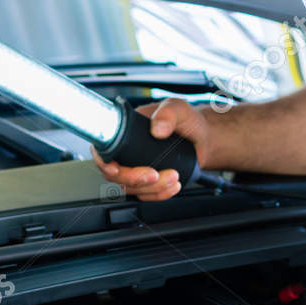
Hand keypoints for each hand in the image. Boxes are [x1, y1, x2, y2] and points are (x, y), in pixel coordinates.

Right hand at [92, 99, 209, 201]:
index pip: (103, 149)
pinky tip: (172, 186)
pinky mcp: (147, 181)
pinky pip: (145, 195)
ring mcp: (135, 167)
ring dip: (151, 188)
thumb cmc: (186, 120)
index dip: (104, 161)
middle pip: (114, 174)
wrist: (202, 138)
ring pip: (130, 188)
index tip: (116, 169)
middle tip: (154, 174)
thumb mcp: (179, 109)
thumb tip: (157, 128)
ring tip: (173, 177)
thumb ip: (168, 113)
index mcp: (125, 130)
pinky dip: (159, 194)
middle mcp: (126, 151)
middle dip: (133, 179)